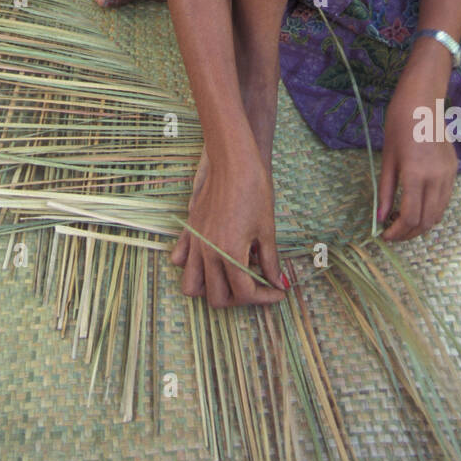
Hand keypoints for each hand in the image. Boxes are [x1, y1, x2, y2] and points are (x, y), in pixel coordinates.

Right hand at [171, 146, 286, 307]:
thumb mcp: (267, 228)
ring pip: (192, 286)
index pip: (245, 293)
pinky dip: (194, 268)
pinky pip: (182, 260)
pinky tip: (214, 261)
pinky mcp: (190, 230)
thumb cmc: (254, 190)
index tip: (278, 292)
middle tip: (257, 287)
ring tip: (232, 280)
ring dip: (212, 290)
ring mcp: (195, 242)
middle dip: (240, 299)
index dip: (265, 298)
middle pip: (218, 298)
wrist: (233, 161)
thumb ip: (270, 260)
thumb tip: (279, 283)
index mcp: (230, 253)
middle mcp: (208, 252)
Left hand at [377, 75, 457, 240]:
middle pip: (426, 220)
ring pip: (439, 213)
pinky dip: (432, 211)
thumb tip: (380, 218)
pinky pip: (445, 200)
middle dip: (409, 233)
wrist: (422, 103)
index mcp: (416, 174)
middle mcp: (436, 178)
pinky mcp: (454, 170)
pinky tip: (417, 208)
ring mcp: (448, 175)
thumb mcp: (387, 160)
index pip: (410, 216)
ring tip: (404, 225)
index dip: (397, 232)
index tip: (384, 235)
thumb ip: (385, 191)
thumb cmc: (398, 126)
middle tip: (393, 234)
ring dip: (422, 225)